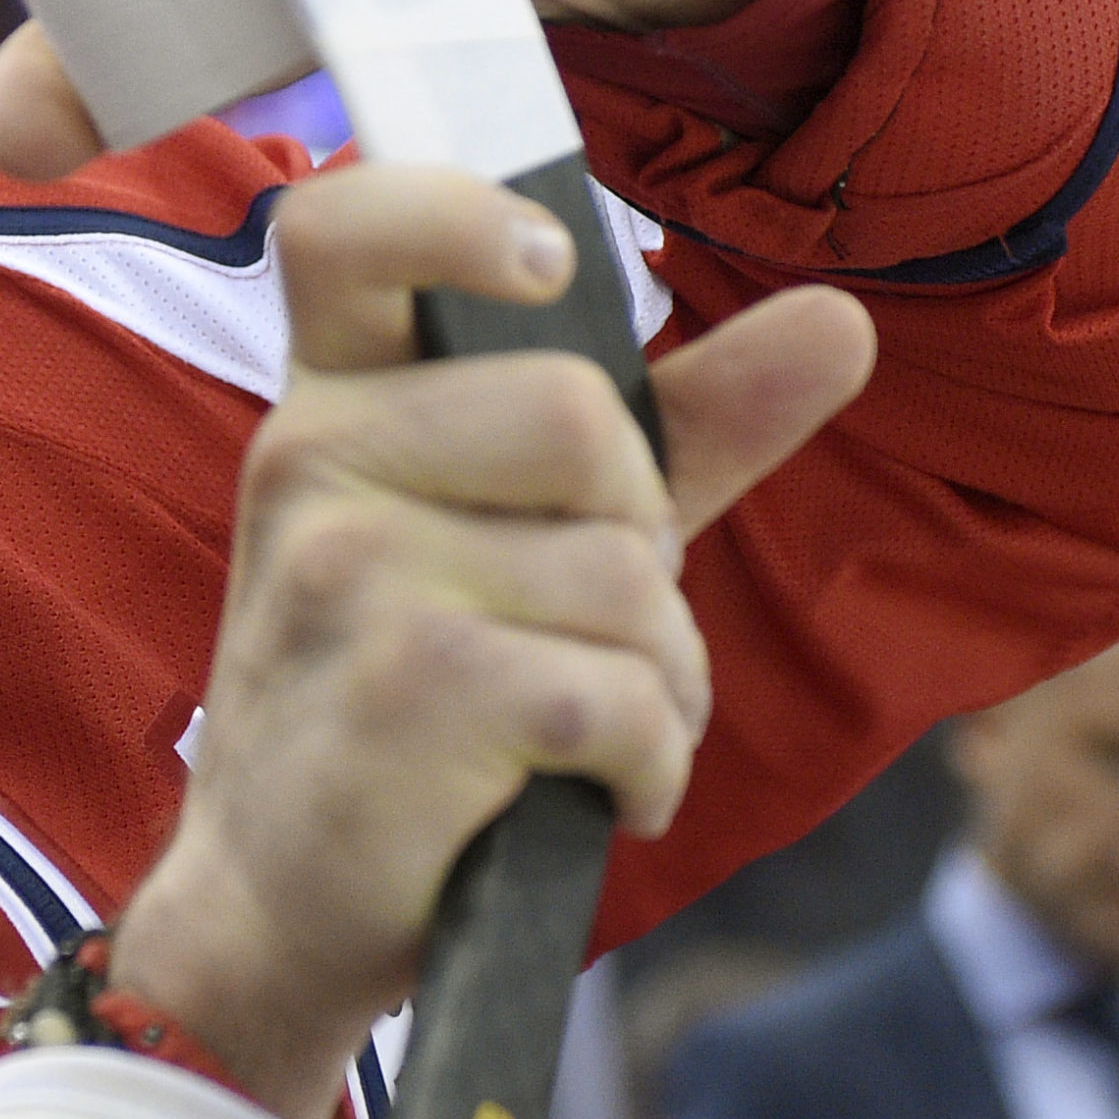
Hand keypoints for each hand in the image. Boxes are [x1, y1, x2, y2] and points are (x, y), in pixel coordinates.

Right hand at [109, 166, 870, 1118]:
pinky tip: (602, 796)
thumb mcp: (520, 543)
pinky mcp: (404, 689)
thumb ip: (674, 431)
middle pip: (583, 418)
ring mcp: (346, 573)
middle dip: (643, 545)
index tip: (548, 269)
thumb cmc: (401, 709)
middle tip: (583, 626)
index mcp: (328, 400)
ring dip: (660, 682)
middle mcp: (313, 462)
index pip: (345, 224)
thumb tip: (841, 319)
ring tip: (585, 732)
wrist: (277, 907)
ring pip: (625, 576)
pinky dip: (651, 765)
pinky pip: (622, 694)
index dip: (458, 211)